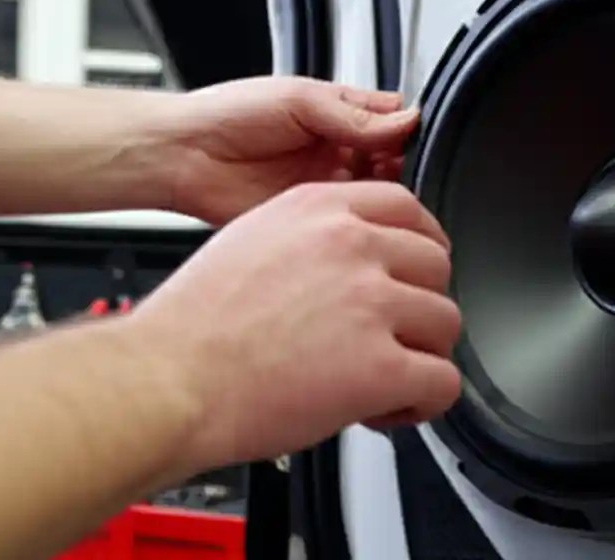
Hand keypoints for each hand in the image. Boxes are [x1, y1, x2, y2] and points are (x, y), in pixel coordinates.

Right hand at [131, 182, 461, 467]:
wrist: (168, 380)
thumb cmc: (191, 328)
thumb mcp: (250, 240)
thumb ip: (311, 239)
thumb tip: (349, 260)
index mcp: (319, 209)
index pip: (408, 207)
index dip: (421, 245)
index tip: (414, 271)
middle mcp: (351, 245)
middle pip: (435, 265)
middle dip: (418, 305)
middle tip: (387, 335)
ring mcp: (371, 303)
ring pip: (446, 322)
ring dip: (421, 355)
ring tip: (380, 379)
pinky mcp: (381, 366)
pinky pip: (442, 381)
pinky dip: (423, 402)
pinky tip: (384, 408)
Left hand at [167, 77, 418, 223]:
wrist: (182, 154)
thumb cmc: (226, 115)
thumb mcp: (300, 100)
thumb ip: (354, 115)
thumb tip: (405, 120)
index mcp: (333, 113)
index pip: (388, 120)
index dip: (403, 129)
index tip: (411, 136)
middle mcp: (332, 149)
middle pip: (387, 159)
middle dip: (396, 163)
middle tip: (393, 164)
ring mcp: (321, 183)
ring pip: (371, 192)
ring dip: (380, 191)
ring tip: (377, 186)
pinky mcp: (308, 215)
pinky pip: (344, 220)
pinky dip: (356, 218)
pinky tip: (357, 210)